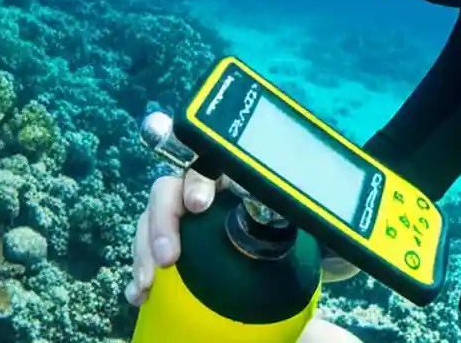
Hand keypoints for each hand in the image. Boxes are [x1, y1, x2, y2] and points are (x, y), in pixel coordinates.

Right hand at [124, 169, 360, 305]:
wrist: (319, 259)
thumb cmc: (318, 232)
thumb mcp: (318, 219)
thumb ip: (305, 208)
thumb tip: (291, 206)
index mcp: (238, 176)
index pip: (207, 163)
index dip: (196, 180)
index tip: (200, 205)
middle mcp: (209, 193)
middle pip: (169, 190)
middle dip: (161, 220)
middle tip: (168, 256)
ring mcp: (190, 223)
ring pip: (152, 221)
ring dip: (144, 249)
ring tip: (148, 284)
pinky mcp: (181, 251)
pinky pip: (150, 254)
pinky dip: (141, 273)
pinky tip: (141, 296)